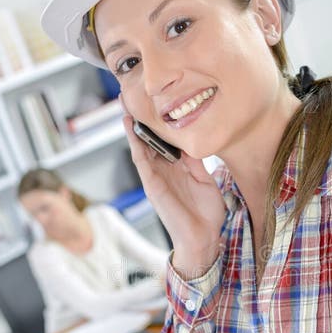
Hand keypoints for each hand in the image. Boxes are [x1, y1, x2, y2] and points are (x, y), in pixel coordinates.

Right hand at [124, 116, 225, 275]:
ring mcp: (156, 178)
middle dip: (141, 119)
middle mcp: (163, 171)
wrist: (203, 238)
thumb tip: (191, 141)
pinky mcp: (152, 186)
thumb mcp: (204, 179)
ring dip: (133, 127)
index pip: (164, 140)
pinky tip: (131, 128)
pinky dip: (135, 144)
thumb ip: (196, 161)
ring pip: (141, 147)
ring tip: (125, 105)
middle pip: (148, 140)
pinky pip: (141, 161)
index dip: (158, 122)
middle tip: (131, 94)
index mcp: (176, 168)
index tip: (155, 100)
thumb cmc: (205, 213)